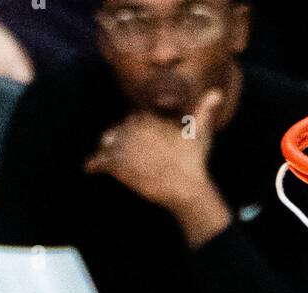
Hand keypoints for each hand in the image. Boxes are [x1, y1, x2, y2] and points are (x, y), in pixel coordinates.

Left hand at [85, 90, 223, 213]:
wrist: (183, 185)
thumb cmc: (193, 159)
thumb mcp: (201, 130)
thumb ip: (205, 109)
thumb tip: (217, 93)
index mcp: (149, 117)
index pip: (133, 118)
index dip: (134, 128)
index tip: (138, 138)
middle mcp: (133, 128)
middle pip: (117, 130)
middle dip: (118, 138)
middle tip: (119, 149)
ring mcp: (123, 146)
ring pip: (107, 144)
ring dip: (106, 150)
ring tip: (105, 159)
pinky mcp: (117, 165)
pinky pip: (98, 162)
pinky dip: (93, 165)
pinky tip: (89, 168)